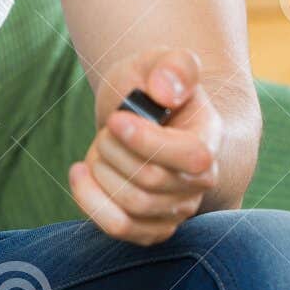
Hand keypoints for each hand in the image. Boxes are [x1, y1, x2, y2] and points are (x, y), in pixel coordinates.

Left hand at [68, 49, 221, 244]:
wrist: (138, 115)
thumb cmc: (150, 86)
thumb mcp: (161, 61)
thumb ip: (175, 67)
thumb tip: (166, 92)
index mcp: (209, 137)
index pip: (192, 156)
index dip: (147, 142)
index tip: (115, 119)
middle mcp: (200, 180)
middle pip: (151, 181)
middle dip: (113, 149)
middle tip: (109, 126)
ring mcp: (177, 208)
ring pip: (130, 206)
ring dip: (101, 170)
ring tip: (101, 146)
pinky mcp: (151, 227)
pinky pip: (118, 228)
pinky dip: (89, 200)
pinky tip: (81, 171)